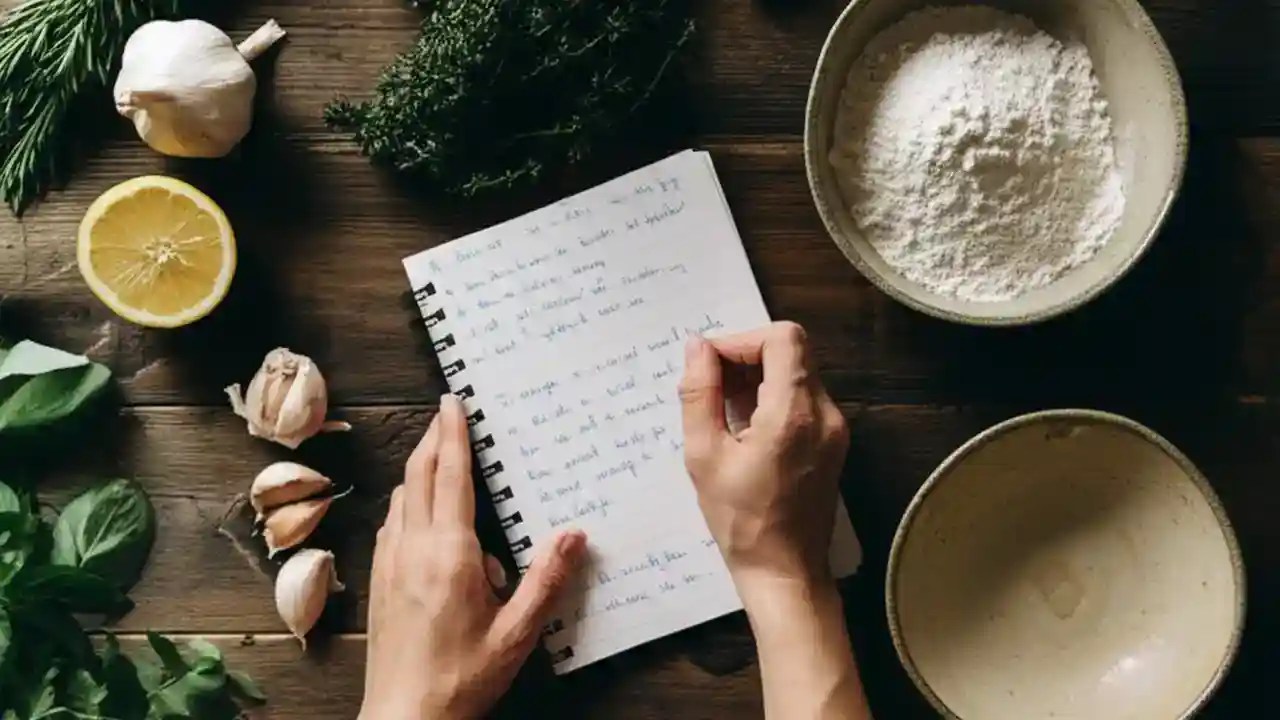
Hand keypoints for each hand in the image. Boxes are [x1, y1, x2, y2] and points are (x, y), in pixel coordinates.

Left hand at [360, 395, 587, 719]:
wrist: (404, 718)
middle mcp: (412, 548)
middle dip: (433, 438)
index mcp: (449, 553)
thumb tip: (574, 534)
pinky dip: (407, 501)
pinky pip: (392, 524)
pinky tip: (419, 514)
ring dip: (419, 468)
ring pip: (401, 497)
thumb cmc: (461, 678)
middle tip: (446, 411)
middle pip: (419, 475)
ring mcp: (389, 562)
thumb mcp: (518, 633)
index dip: (453, 435)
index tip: (454, 402)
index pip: (451, 476)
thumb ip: (546, 580)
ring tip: (438, 454)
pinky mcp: (378, 580)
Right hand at [678, 322, 848, 588]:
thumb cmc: (740, 520)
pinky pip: (805, 398)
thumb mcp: (704, 455)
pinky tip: (745, 427)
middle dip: (747, 356)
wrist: (785, 570)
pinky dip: (774, 397)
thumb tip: (696, 347)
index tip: (710, 365)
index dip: (742, 340)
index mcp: (793, 413)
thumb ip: (698, 394)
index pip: (782, 337)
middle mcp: (825, 413)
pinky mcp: (834, 441)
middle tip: (711, 385)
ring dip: (759, 377)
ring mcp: (835, 428)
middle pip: (793, 351)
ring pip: (799, 372)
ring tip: (723, 409)